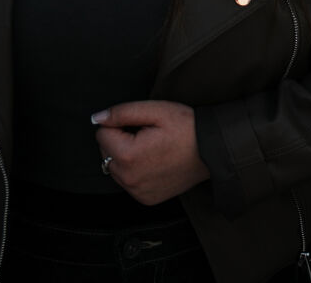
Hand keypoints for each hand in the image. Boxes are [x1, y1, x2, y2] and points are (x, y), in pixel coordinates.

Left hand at [92, 101, 209, 205]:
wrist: (213, 150)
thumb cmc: (188, 128)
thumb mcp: (157, 111)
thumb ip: (122, 112)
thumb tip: (97, 118)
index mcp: (128, 156)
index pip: (102, 134)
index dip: (120, 124)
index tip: (142, 125)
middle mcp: (129, 179)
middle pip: (105, 153)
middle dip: (120, 141)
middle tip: (148, 136)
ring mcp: (137, 192)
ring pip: (115, 168)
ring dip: (126, 157)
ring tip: (152, 149)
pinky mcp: (145, 198)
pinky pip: (128, 182)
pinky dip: (136, 172)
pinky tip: (155, 163)